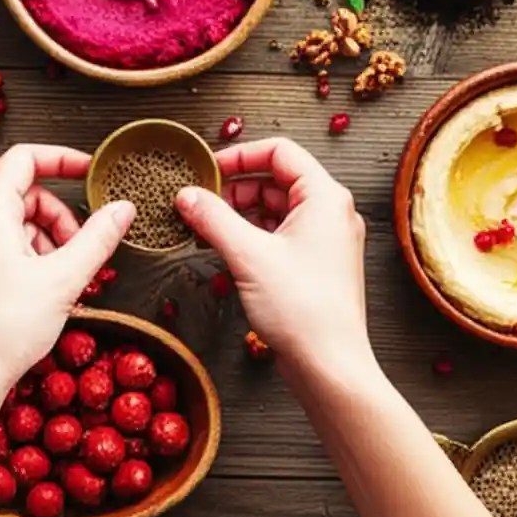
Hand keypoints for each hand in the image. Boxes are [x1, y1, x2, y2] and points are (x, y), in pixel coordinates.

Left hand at [0, 145, 134, 393]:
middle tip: (81, 252)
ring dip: (49, 241)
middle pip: (25, 195)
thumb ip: (98, 238)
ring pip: (17, 224)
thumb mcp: (64, 279)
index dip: (61, 158)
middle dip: (60, 217)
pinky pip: (4, 247)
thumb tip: (123, 208)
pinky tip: (46, 291)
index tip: (91, 172)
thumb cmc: (6, 328)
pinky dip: (31, 258)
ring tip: (64, 279)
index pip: (23, 158)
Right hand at [176, 138, 371, 375]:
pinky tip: (222, 250)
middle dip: (232, 189)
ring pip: (274, 210)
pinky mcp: (314, 265)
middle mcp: (330, 213)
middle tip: (198, 203)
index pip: (280, 151)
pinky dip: (249, 237)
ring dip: (237, 215)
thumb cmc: (303, 310)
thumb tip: (187, 195)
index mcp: (325, 197)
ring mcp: (324, 241)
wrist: (329, 365)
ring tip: (204, 229)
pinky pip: (277, 236)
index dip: (239, 156)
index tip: (206, 170)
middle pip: (275, 180)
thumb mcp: (248, 255)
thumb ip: (213, 218)